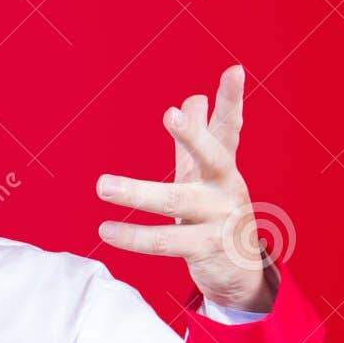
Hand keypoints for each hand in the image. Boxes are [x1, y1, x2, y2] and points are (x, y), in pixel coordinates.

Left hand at [94, 64, 277, 312]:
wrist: (241, 273)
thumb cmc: (217, 215)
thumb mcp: (206, 176)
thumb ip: (196, 140)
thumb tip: (193, 98)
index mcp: (225, 167)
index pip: (229, 128)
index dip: (232, 99)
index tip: (234, 69)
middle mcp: (227, 189)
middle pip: (212, 158)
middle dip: (193, 136)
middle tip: (170, 115)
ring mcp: (219, 219)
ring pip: (176, 201)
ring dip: (137, 193)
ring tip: (102, 185)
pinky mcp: (205, 248)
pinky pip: (164, 241)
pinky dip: (132, 236)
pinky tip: (105, 230)